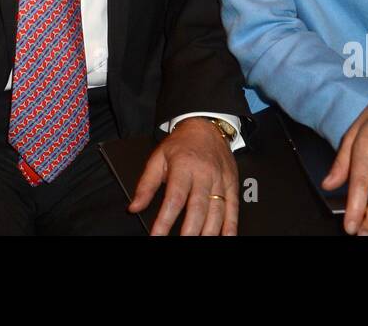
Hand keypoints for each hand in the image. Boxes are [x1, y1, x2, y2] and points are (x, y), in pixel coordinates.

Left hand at [130, 117, 237, 235]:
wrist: (206, 125)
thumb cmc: (181, 143)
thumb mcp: (158, 158)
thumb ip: (145, 185)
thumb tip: (134, 207)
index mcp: (183, 166)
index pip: (174, 198)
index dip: (165, 220)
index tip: (157, 236)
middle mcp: (204, 174)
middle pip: (198, 207)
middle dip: (190, 230)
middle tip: (182, 244)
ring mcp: (220, 179)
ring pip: (217, 210)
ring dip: (209, 232)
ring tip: (200, 243)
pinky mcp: (232, 184)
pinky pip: (233, 207)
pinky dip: (231, 225)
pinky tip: (226, 237)